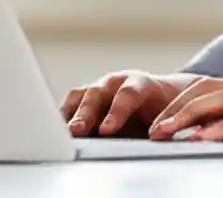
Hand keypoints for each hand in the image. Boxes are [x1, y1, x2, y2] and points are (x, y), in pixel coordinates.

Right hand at [61, 71, 198, 136]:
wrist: (160, 96)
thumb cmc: (163, 109)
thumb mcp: (165, 116)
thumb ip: (156, 127)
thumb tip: (155, 140)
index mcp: (140, 83)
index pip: (127, 95)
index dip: (117, 112)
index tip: (107, 131)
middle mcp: (116, 82)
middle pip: (97, 93)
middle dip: (86, 113)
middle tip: (77, 130)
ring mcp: (99, 87)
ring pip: (79, 96)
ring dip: (69, 114)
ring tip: (61, 134)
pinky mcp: (85, 98)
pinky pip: (70, 105)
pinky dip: (63, 118)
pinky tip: (57, 133)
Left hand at [148, 83, 222, 155]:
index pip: (219, 90)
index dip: (188, 102)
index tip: (166, 121)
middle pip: (210, 89)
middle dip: (176, 107)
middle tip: (151, 127)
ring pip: (221, 100)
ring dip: (187, 116)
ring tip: (163, 133)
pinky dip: (219, 129)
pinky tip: (201, 139)